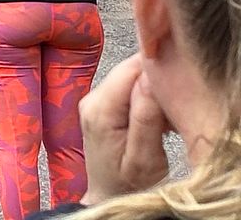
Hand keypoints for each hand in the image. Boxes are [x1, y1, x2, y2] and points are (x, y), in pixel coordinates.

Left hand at [79, 54, 170, 205]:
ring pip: (131, 78)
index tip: (176, 93)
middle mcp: (92, 98)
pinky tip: (157, 122)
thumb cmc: (129, 187)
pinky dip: (147, 100)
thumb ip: (145, 118)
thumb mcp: (144, 160)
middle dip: (156, 85)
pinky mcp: (102, 105)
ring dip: (153, 94)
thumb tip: (150, 79)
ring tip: (166, 123)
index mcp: (100, 109)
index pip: (130, 69)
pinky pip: (129, 90)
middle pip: (130, 71)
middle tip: (173, 113)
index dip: (156, 73)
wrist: (110, 200)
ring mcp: (95, 100)